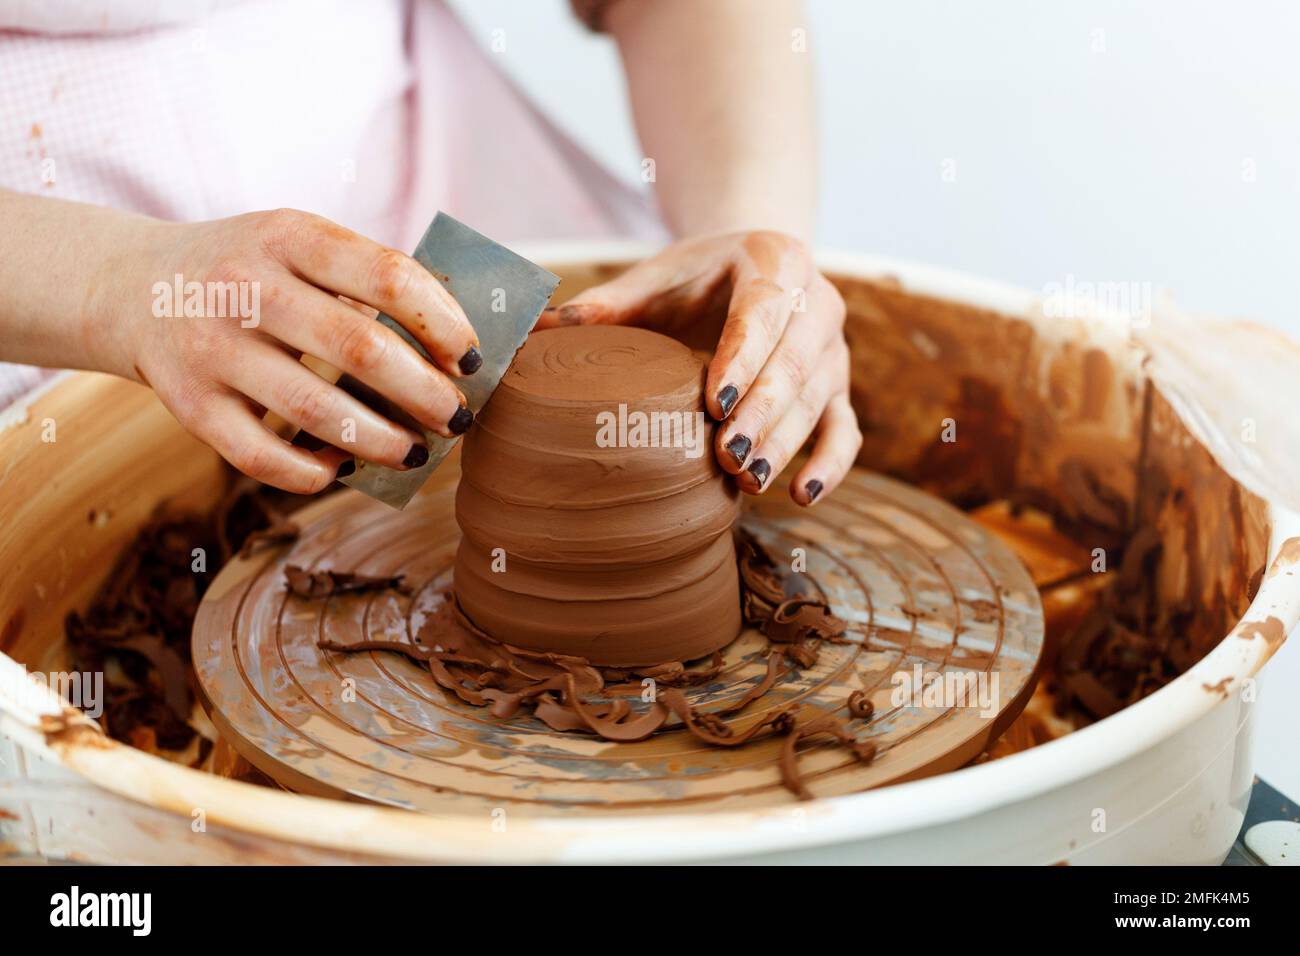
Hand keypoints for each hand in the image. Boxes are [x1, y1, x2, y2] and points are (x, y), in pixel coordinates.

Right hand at [111, 209, 481, 492]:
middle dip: (425, 392)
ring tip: (416, 451)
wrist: (136, 287)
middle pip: (359, 347)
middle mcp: (245, 286)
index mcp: (288, 236)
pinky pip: (262, 456)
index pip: (387, 276)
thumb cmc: (253, 272)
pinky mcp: (189, 405)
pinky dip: (314, 472)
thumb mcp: (300, 245)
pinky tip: (344, 466)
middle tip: (457, 417)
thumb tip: (458, 351)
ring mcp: (212, 348)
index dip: (443, 322)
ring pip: (315, 410)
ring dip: (382, 441)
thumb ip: (367, 281)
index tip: (472, 359)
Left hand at [537, 231, 860, 504]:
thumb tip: (532, 331)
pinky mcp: (838, 389)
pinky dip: (831, 465)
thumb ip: (603, 305)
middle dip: (762, 414)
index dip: (742, 359)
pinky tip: (801, 495)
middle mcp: (818, 303)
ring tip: (749, 481)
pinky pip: (846, 431)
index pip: (763, 314)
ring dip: (786, 444)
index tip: (713, 403)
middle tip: (728, 456)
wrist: (752, 268)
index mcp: (775, 262)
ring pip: (819, 401)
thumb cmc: (694, 278)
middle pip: (795, 365)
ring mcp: (833, 350)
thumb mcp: (653, 279)